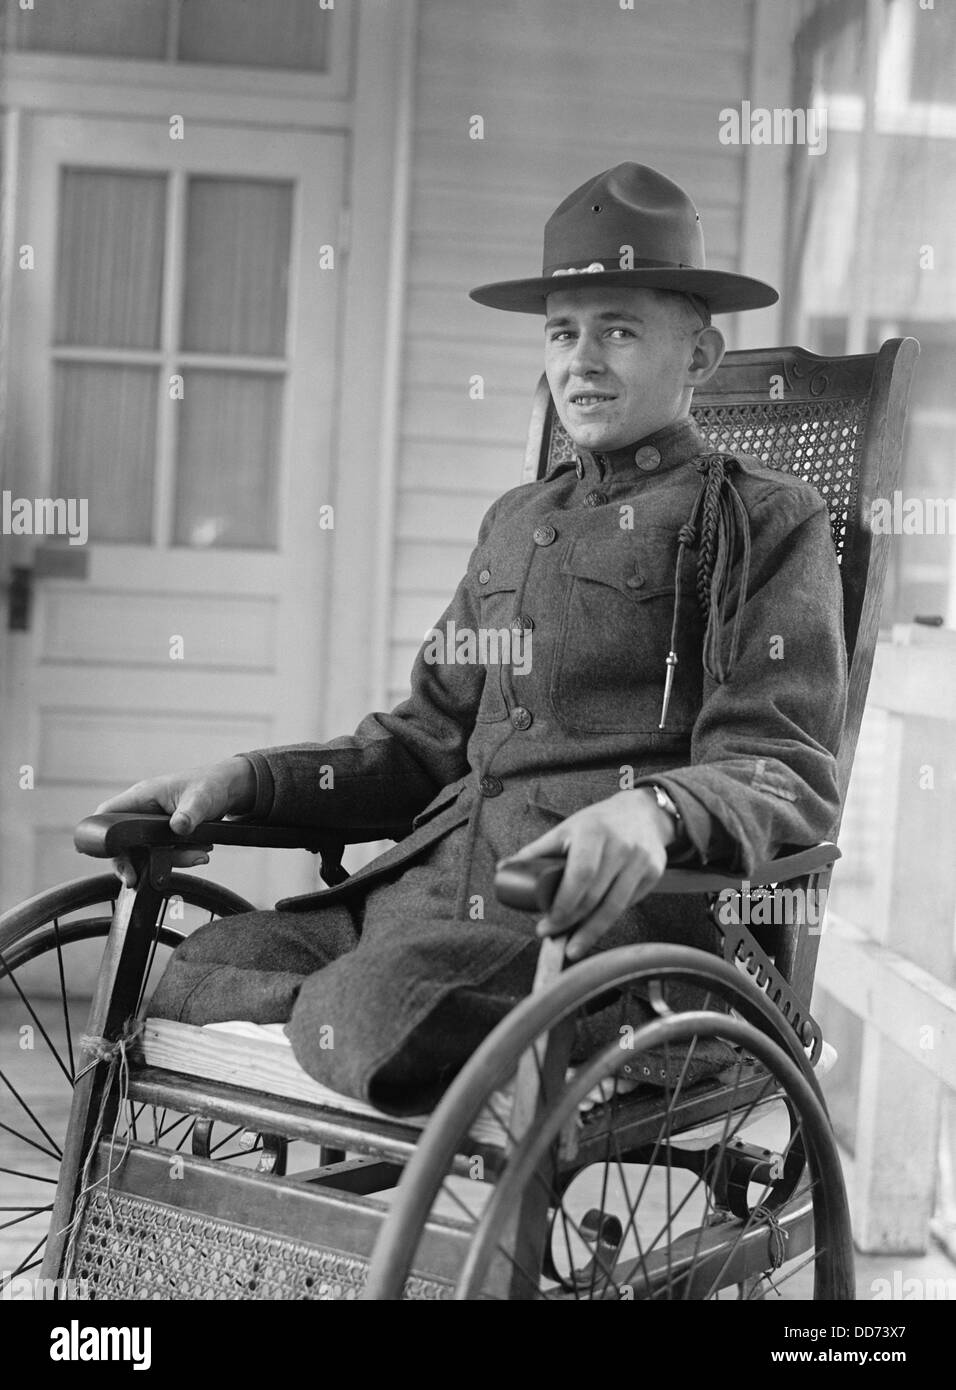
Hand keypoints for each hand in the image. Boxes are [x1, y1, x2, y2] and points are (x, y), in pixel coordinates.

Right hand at [95, 756, 256, 886]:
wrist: (228, 790)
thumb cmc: (210, 785)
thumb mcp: (201, 798)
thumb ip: (189, 814)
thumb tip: (178, 827)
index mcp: (142, 796)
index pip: (108, 813)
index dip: (103, 836)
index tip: (115, 858)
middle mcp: (143, 811)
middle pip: (124, 842)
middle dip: (135, 862)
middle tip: (138, 879)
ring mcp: (153, 825)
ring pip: (147, 852)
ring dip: (171, 860)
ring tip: (199, 855)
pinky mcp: (164, 835)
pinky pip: (164, 853)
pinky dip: (180, 857)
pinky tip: (200, 853)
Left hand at [505, 789, 675, 960]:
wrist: (642, 813)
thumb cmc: (597, 824)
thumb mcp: (567, 829)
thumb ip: (537, 850)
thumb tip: (503, 868)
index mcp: (594, 832)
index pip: (581, 874)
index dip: (565, 903)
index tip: (548, 921)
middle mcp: (621, 846)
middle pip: (596, 895)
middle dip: (572, 921)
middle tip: (551, 934)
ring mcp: (641, 860)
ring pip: (615, 906)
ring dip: (592, 931)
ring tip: (573, 948)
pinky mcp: (655, 873)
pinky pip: (628, 904)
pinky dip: (609, 919)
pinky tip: (594, 928)